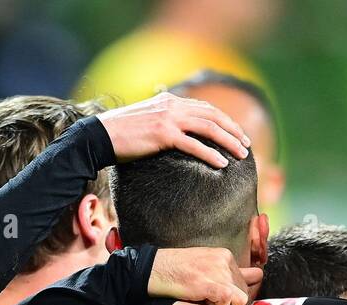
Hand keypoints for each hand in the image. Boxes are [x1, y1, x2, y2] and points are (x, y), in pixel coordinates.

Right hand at [100, 92, 249, 167]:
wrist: (100, 136)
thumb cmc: (121, 133)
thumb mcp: (146, 119)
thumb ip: (163, 120)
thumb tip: (177, 133)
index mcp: (169, 99)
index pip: (204, 107)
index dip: (224, 119)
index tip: (237, 132)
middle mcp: (172, 105)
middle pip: (212, 114)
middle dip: (233, 129)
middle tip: (247, 143)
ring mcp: (168, 119)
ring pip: (208, 127)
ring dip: (229, 141)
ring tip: (241, 154)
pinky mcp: (163, 135)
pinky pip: (194, 145)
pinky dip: (211, 154)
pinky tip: (222, 164)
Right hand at [150, 247, 261, 304]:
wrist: (155, 269)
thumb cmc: (178, 271)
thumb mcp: (207, 265)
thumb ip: (230, 272)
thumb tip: (257, 275)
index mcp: (226, 256)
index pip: (250, 279)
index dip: (241, 295)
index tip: (230, 302)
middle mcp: (225, 262)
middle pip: (246, 292)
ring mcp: (219, 272)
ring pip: (241, 300)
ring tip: (209, 304)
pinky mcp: (211, 284)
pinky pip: (228, 302)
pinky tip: (204, 303)